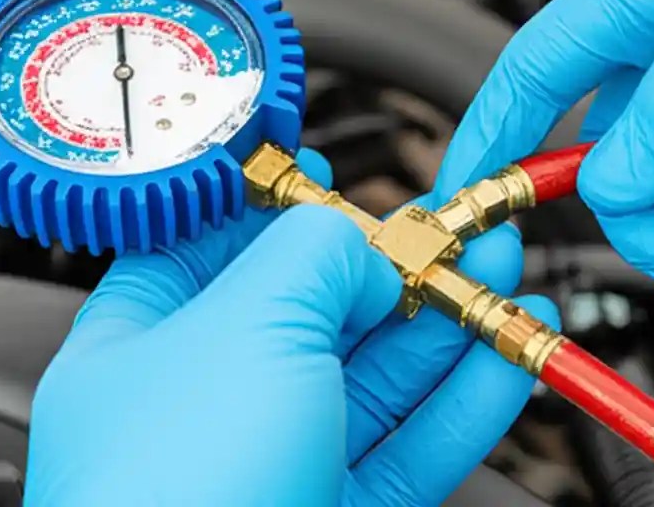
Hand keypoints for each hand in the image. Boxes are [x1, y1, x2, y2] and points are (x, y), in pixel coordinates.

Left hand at [25, 149, 556, 505]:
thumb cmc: (175, 493)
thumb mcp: (246, 327)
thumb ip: (312, 257)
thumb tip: (362, 245)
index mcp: (147, 343)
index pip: (216, 246)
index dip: (282, 207)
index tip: (340, 177)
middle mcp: (210, 404)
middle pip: (317, 309)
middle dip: (396, 262)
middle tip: (458, 227)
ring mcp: (277, 464)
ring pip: (377, 378)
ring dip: (446, 322)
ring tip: (504, 273)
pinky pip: (411, 447)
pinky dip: (462, 402)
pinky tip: (506, 358)